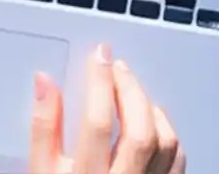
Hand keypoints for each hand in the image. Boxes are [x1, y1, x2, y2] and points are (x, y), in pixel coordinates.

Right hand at [30, 44, 184, 173]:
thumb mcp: (40, 171)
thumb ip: (43, 126)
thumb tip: (45, 81)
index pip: (98, 123)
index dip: (100, 82)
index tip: (99, 56)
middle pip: (139, 131)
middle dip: (131, 91)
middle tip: (118, 68)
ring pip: (166, 145)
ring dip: (152, 109)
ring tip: (134, 91)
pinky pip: (178, 161)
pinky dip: (169, 133)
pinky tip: (154, 120)